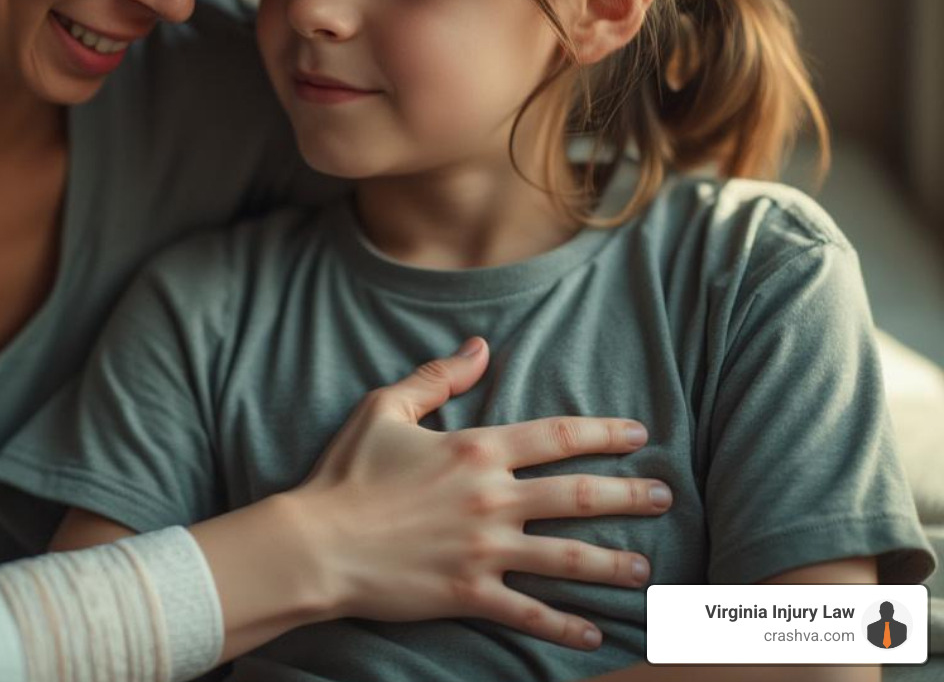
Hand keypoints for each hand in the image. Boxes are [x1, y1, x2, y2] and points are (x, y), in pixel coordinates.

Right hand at [286, 337, 670, 649]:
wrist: (315, 542)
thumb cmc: (345, 474)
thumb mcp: (385, 407)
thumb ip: (438, 377)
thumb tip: (481, 347)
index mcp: (475, 449)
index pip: (557, 436)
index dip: (604, 434)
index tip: (639, 435)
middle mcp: (490, 498)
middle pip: (578, 496)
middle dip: (629, 495)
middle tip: (665, 497)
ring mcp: (484, 549)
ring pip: (568, 557)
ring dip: (613, 563)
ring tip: (645, 569)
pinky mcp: (469, 593)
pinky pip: (530, 611)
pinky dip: (566, 625)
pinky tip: (595, 633)